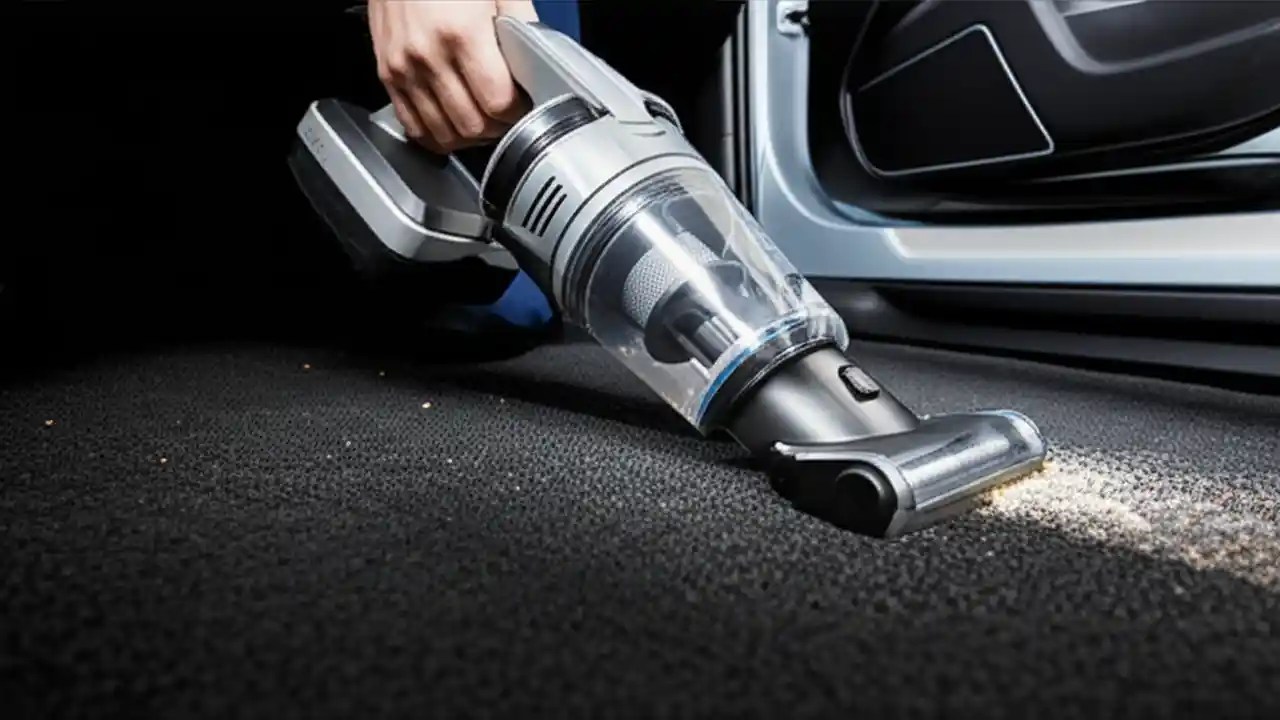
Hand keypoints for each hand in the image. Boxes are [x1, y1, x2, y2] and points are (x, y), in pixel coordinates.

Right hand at [369, 0, 538, 152]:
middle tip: (508, 117)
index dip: (518, 112)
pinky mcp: (386, 75)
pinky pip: (412, 125)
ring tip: (484, 122)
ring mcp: (403, 69)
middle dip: (498, 128)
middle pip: (472, 124)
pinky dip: (436, 136)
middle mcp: (428, 56)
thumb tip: (539, 58)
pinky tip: (453, 128)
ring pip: (443, 133)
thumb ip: (521, 22)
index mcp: (461, 33)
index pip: (497, 102)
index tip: (525, 106)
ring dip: (470, 137)